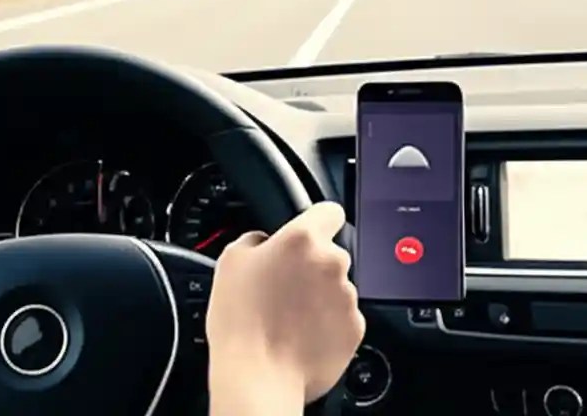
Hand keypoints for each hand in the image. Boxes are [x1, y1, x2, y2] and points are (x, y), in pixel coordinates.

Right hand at [206, 201, 364, 407]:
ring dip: (320, 296)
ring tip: (289, 317)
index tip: (311, 231)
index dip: (318, 220)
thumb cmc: (240, 321)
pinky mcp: (355, 327)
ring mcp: (347, 296)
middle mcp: (332, 263)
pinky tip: (302, 335)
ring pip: (337, 287)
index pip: (329, 211)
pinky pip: (343, 316)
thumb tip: (265, 242)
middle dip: (313, 266)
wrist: (258, 376)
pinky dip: (328, 323)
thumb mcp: (231, 261)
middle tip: (284, 288)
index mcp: (303, 239)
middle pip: (330, 254)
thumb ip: (256, 240)